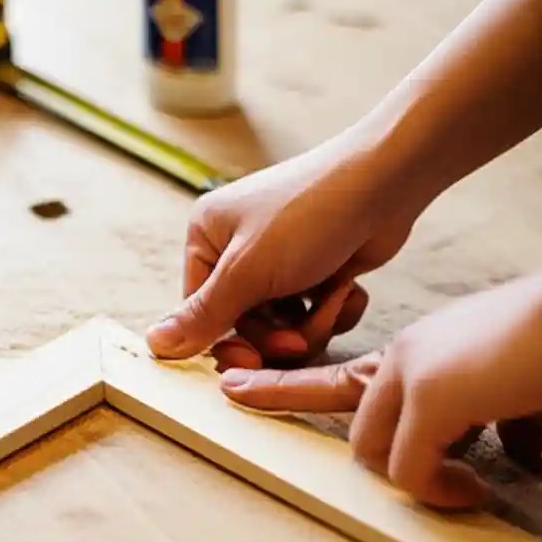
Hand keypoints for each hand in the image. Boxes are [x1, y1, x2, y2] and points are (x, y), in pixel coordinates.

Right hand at [146, 127, 434, 368]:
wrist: (388, 181)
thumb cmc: (311, 214)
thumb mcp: (248, 271)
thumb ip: (203, 314)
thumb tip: (154, 344)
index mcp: (207, 236)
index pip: (201, 312)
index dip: (228, 342)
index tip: (254, 360)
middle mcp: (239, 246)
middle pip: (244, 325)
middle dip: (276, 337)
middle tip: (299, 339)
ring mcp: (280, 259)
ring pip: (282, 326)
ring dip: (310, 325)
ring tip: (334, 298)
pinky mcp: (318, 269)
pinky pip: (314, 313)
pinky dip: (334, 309)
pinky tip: (349, 288)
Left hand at [221, 258, 541, 507]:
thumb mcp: (522, 390)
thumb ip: (506, 423)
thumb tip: (516, 455)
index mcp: (414, 353)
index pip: (331, 375)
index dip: (280, 388)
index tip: (232, 390)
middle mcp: (400, 359)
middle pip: (354, 430)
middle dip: (390, 466)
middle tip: (458, 488)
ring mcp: (409, 374)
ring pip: (374, 455)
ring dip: (424, 485)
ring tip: (476, 490)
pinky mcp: (431, 397)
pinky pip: (407, 469)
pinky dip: (439, 491)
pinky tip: (477, 491)